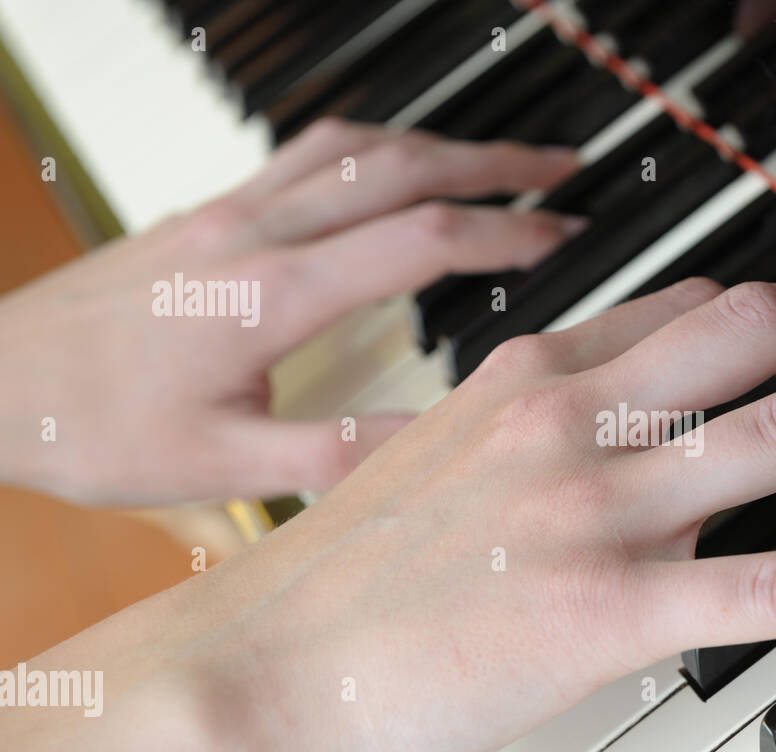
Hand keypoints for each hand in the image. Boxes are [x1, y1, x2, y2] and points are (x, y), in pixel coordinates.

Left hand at [0, 119, 581, 504]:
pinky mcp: (209, 212)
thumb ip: (338, 455)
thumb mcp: (223, 466)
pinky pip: (307, 151)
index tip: (565, 237)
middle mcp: (257, 234)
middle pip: (402, 168)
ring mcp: (230, 212)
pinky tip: (394, 160)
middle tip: (563, 169)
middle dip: (496, 164)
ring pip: (357, 147)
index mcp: (273, 296)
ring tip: (501, 155)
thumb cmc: (90, 425)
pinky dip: (374, 145)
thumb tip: (437, 449)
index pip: (421, 240)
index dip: (507, 234)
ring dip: (440, 143)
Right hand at [2, 279, 775, 751]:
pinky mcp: (615, 610)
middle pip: (759, 333)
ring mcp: (601, 509)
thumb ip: (532, 419)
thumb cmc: (344, 567)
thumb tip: (607, 411)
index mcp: (532, 376)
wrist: (263, 656)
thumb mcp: (437, 447)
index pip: (692, 304)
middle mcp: (576, 420)